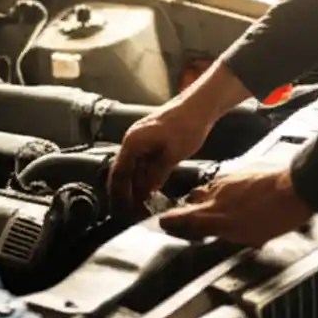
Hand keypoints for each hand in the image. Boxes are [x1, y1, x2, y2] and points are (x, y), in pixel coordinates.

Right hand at [108, 61, 251, 217]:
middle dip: (125, 192)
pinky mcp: (149, 141)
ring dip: (136, 186)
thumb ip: (157, 174)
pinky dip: (144, 176)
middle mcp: (132, 141)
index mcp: (133, 143)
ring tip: (141, 204)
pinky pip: (141, 162)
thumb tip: (147, 192)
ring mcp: (140, 140)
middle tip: (131, 211)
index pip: (119, 173)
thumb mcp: (173, 155)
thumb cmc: (186, 125)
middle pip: (122, 171)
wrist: (199, 106)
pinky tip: (150, 189)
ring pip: (132, 168)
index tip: (123, 209)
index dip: (120, 193)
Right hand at [156, 168, 313, 246]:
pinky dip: (231, 192)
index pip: (181, 215)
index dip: (171, 220)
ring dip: (212, 199)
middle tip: (192, 217)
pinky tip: (245, 200)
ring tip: (221, 210)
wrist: (300, 188)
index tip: (163, 223)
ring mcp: (234, 179)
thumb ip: (218, 232)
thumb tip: (199, 230)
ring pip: (214, 189)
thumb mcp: (242, 234)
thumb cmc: (275, 213)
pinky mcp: (249, 171)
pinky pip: (231, 183)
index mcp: (214, 208)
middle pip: (195, 198)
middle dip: (190, 207)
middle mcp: (219, 191)